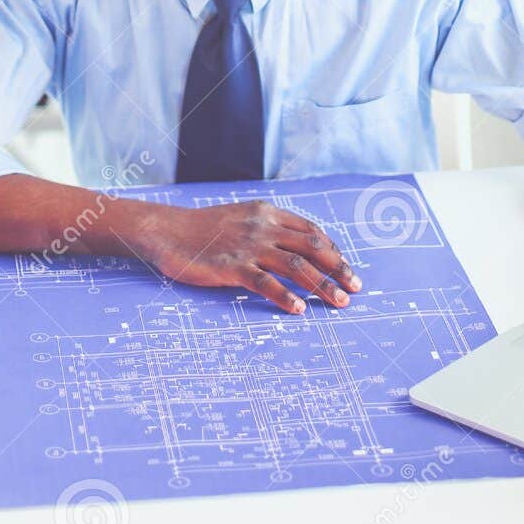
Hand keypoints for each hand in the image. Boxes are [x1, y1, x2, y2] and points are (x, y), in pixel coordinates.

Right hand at [133, 200, 361, 313]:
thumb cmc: (204, 229)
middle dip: (337, 267)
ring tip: (339, 302)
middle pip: (311, 246)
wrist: (167, 231)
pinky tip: (300, 309)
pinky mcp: (232, 267)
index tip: (344, 267)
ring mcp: (249, 246)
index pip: (310, 230)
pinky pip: (265, 283)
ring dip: (322, 285)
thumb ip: (267, 227)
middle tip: (356, 287)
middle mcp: (263, 227)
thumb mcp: (241, 218)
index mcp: (267, 213)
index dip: (331, 250)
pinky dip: (285, 296)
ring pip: (296, 265)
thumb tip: (294, 246)